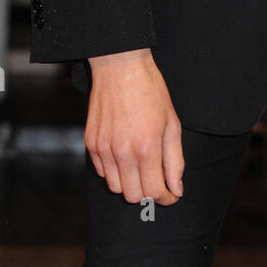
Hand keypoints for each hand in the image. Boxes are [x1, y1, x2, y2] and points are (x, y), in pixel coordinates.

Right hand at [85, 47, 184, 203]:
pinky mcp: (90, 143)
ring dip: (130, 184)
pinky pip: (102, 172)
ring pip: (115, 188)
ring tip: (141, 167)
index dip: (166, 198)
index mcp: (146, 147)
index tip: (171, 195)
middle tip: (157, 180)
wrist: (121, 68)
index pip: (154, 192)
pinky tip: (125, 156)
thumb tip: (177, 189)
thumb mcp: (172, 124)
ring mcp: (103, 149)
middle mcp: (122, 152)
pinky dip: (115, 172)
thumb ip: (175, 160)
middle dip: (148, 193)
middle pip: (132, 196)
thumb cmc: (151, 92)